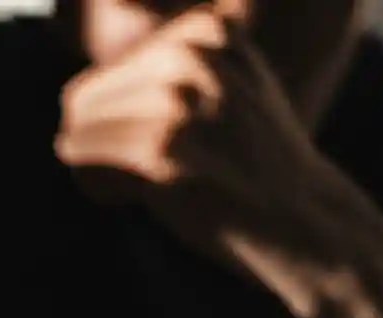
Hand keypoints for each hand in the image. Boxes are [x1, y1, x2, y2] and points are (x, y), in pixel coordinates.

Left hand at [55, 5, 382, 317]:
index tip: (166, 149)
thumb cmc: (255, 164)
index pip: (109, 73)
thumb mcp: (231, 83)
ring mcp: (176, 100)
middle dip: (101, 144)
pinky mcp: (160, 148)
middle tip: (148, 176)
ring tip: (147, 188)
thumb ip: (174, 61)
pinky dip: (98, 188)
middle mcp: (191, 54)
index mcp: (206, 29)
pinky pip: (78, 158)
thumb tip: (95, 44)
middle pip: (83, 98)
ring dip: (99, 169)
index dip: (124, 122)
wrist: (307, 224)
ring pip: (76, 129)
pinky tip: (140, 200)